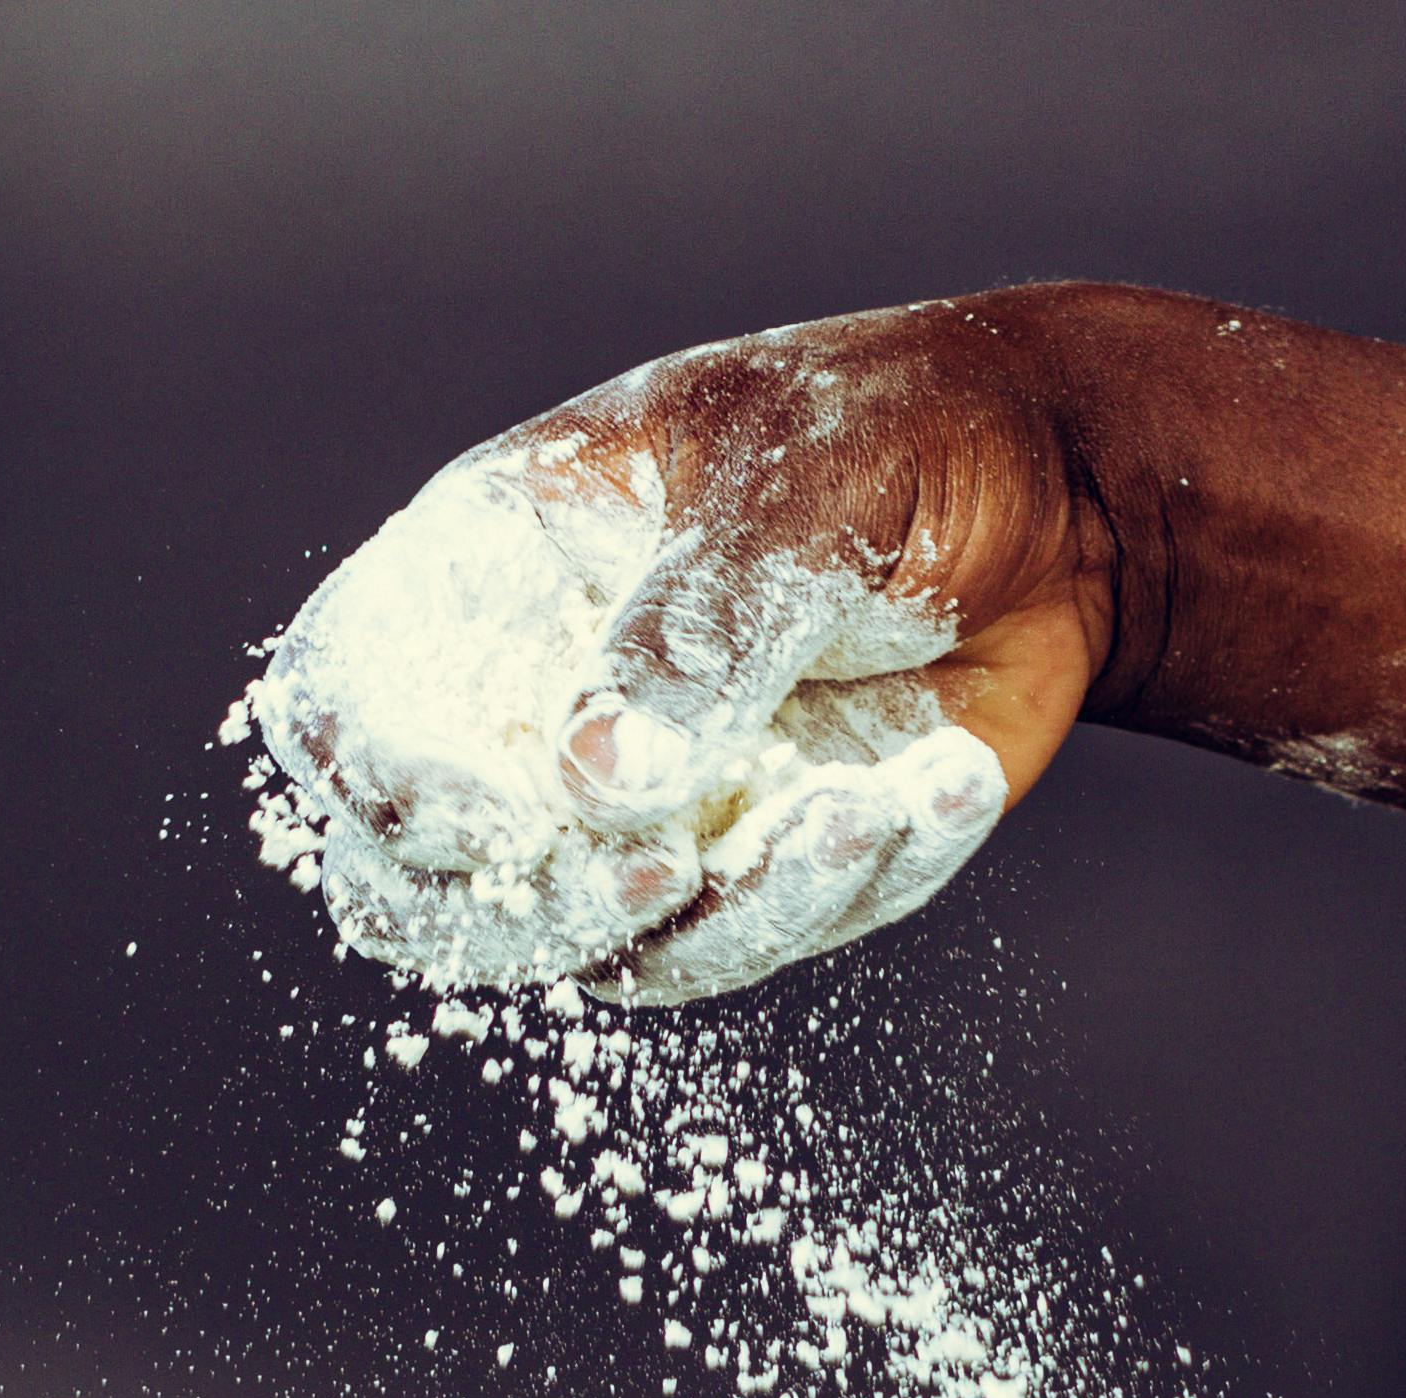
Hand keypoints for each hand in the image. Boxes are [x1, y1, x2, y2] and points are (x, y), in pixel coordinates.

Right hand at [257, 296, 1116, 1002]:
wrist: (1059, 508)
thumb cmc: (906, 437)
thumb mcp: (801, 484)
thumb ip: (695, 625)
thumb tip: (595, 782)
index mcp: (498, 569)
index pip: (345, 695)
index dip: (370, 775)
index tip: (480, 820)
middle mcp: (538, 709)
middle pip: (417, 890)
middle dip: (534, 911)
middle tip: (666, 866)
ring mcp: (635, 814)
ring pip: (598, 952)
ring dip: (741, 904)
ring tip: (870, 805)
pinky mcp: (739, 877)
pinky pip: (747, 945)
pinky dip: (845, 890)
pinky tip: (940, 783)